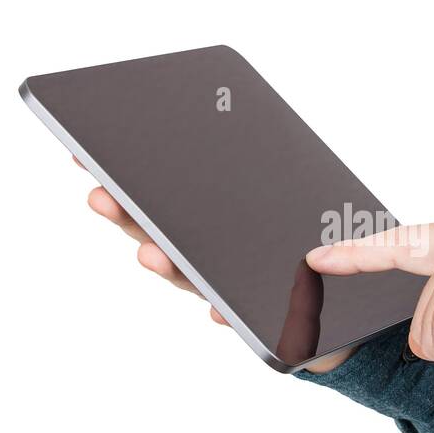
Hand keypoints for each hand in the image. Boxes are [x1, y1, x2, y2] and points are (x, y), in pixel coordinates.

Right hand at [77, 156, 354, 371]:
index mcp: (211, 225)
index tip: (83, 157)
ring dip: (170, 268)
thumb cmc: (309, 247)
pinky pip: (248, 319)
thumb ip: (251, 169)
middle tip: (101, 196)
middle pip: (163, 237)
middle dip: (130, 218)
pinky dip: (231, 315)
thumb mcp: (285, 194)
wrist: (349, 306)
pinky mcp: (266, 322)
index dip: (121, 182)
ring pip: (195, 279)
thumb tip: (223, 111)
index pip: (157, 199)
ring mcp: (234, 292)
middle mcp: (213, 261)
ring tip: (151, 255)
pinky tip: (217, 310)